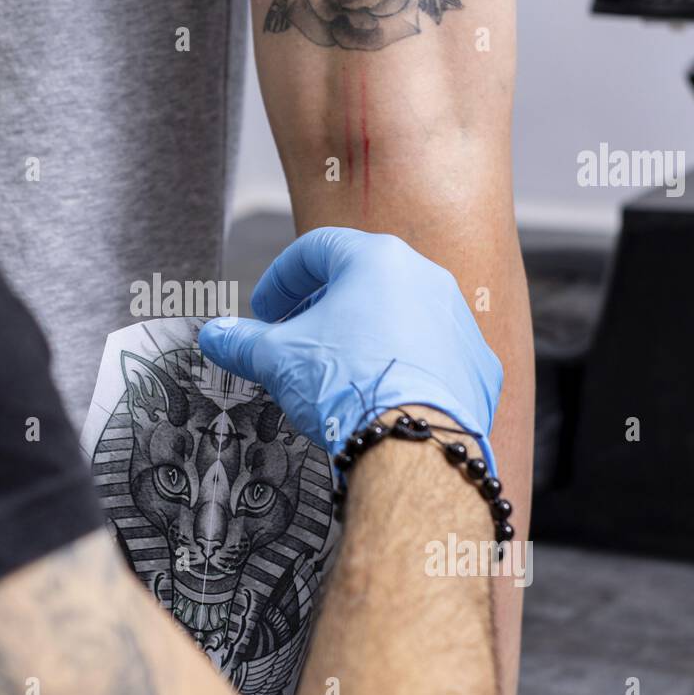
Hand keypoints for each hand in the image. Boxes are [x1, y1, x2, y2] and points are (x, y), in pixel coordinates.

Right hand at [198, 227, 502, 470]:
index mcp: (377, 259)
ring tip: (340, 375)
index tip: (265, 312)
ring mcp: (459, 321)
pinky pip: (436, 358)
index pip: (317, 249)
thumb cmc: (347, 385)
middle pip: (363, 280)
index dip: (281, 279)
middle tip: (297, 341)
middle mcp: (426, 278)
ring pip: (403, 318)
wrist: (413, 445)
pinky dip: (407, 370)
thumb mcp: (278, 359)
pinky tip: (383, 399)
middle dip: (324, 308)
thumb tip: (215, 336)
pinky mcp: (479, 366)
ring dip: (368, 337)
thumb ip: (243, 341)